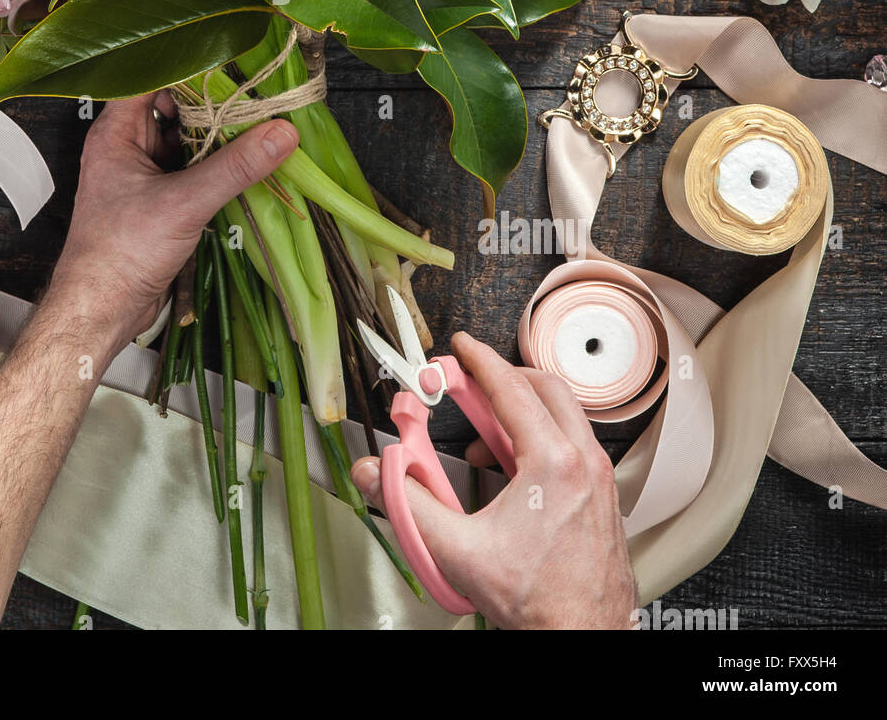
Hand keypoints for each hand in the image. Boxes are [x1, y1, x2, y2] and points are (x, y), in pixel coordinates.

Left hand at [45, 90, 298, 348]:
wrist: (101, 310)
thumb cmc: (119, 253)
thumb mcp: (184, 203)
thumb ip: (234, 167)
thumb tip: (280, 132)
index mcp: (116, 133)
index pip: (153, 77)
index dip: (191, 65)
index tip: (234, 59)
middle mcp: (129, 146)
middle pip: (176, 107)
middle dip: (215, 103)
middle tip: (259, 95)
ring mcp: (146, 173)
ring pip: (189, 139)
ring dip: (221, 136)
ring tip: (262, 123)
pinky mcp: (162, 199)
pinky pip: (195, 168)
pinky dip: (219, 164)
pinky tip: (249, 162)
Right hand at [351, 332, 636, 629]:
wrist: (582, 636)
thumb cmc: (540, 601)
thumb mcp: (459, 550)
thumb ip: (409, 505)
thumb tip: (378, 474)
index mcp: (555, 464)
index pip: (512, 389)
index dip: (480, 360)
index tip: (462, 347)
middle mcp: (586, 464)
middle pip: (548, 388)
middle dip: (507, 377)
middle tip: (474, 380)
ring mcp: (601, 481)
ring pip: (566, 416)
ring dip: (524, 412)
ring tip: (486, 436)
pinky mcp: (604, 498)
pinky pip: (575, 445)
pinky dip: (541, 439)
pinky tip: (513, 470)